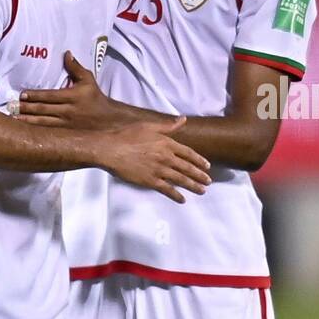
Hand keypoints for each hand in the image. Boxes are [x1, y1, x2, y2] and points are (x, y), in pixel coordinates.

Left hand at [17, 52, 123, 129]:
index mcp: (72, 96)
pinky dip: (35, 130)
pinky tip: (24, 129)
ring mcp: (66, 124)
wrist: (107, 119)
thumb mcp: (88, 80)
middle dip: (27, 108)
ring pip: (43, 122)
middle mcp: (68, 110)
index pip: (50, 96)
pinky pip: (47, 131)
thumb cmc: (95, 97)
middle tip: (13, 106)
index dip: (36, 96)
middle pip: (44, 109)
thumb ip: (75, 67)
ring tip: (14, 118)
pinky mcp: (65, 132)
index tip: (22, 94)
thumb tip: (66, 53)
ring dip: (28, 120)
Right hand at [97, 117, 211, 202]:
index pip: (188, 153)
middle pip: (187, 168)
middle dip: (200, 175)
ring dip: (193, 186)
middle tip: (208, 182)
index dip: (199, 160)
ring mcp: (159, 170)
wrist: (111, 149)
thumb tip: (183, 119)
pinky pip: (167, 190)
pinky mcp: (150, 181)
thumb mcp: (149, 126)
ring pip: (181, 179)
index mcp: (167, 143)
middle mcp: (166, 157)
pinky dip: (176, 195)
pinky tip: (182, 199)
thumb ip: (168, 126)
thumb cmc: (127, 135)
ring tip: (202, 191)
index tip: (207, 166)